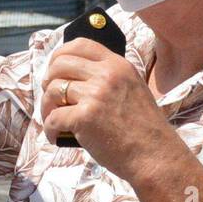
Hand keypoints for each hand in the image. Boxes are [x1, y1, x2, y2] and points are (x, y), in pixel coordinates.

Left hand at [40, 37, 183, 181]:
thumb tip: (72, 77)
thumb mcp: (132, 89)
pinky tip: (55, 136)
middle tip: (52, 98)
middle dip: (48, 81)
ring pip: (53, 90)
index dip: (59, 55)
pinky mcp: (85, 117)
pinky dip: (49, 129)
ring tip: (53, 119)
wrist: (156, 156)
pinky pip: (52, 118)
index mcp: (118, 66)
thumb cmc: (143, 129)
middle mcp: (107, 76)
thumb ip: (108, 78)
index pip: (80, 45)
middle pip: (59, 65)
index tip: (54, 70)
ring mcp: (95, 95)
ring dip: (46, 107)